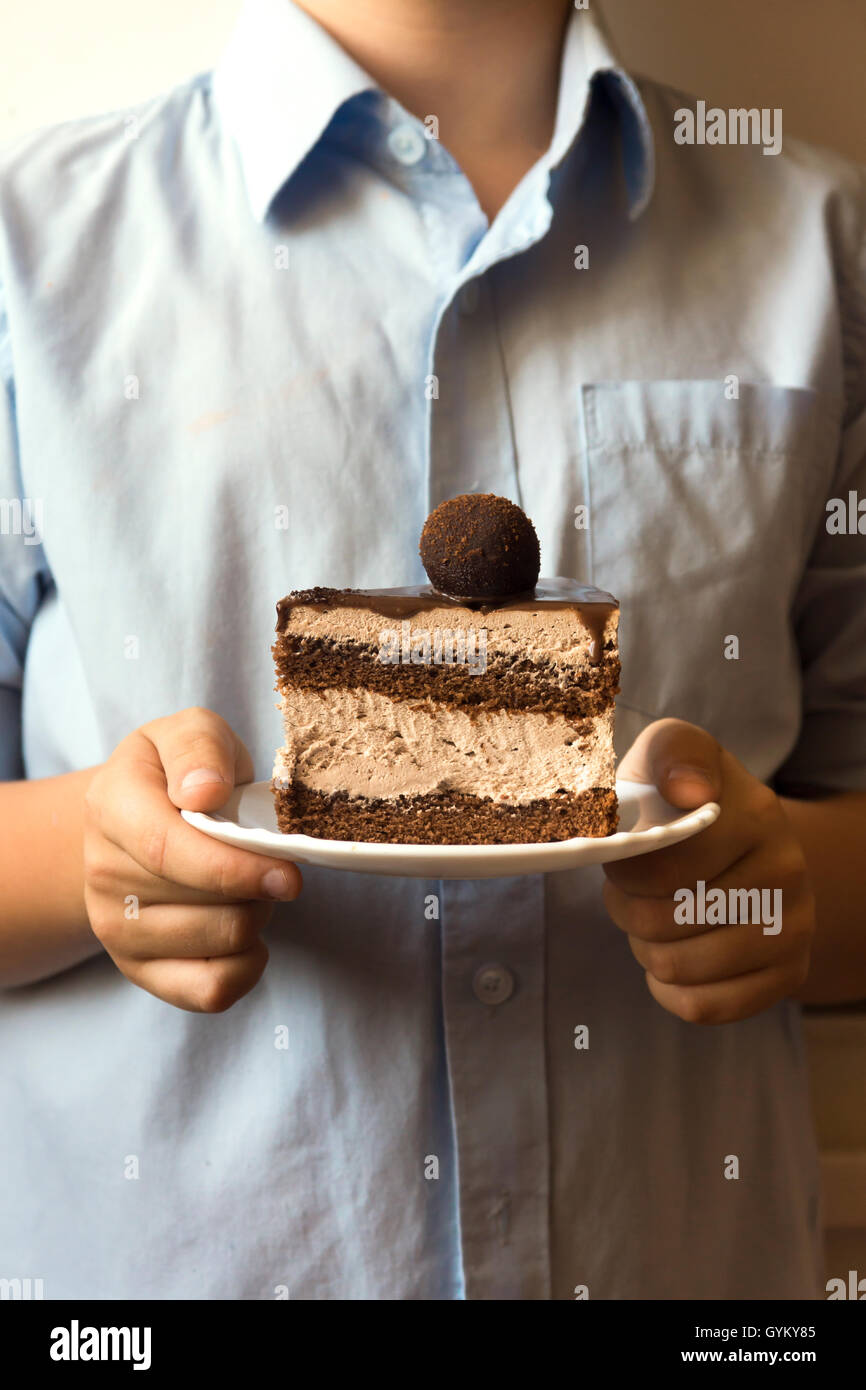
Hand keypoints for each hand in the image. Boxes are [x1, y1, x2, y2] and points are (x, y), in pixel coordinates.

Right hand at [83, 707, 301, 1011]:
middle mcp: (103, 873)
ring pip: (218, 945)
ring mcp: (116, 928)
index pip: (168, 851)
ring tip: (249, 886)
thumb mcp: (190, 734)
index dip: (235, 868)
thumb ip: (199, 749)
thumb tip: (203, 791)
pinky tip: (247, 932)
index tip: (288, 873)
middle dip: (258, 885)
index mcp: (111, 806)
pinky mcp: (139, 969)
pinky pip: (210, 992)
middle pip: (206, 902)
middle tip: (266, 859)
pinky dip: (247, 967)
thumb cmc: (181, 773)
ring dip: (256, 917)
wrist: (142, 816)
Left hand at [603, 719, 814, 1023]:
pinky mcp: (788, 973)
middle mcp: (788, 869)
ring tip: (649, 923)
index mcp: (756, 813)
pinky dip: (669, 990)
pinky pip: (704, 1006)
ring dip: (646, 950)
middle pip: (664, 922)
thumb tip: (691, 791)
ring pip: (680, 967)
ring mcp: (794, 926)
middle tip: (629, 894)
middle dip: (627, 911)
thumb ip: (672, 753)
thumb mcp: (672, 755)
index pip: (660, 867)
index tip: (621, 857)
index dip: (621, 870)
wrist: (748, 845)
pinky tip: (669, 959)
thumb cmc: (686, 801)